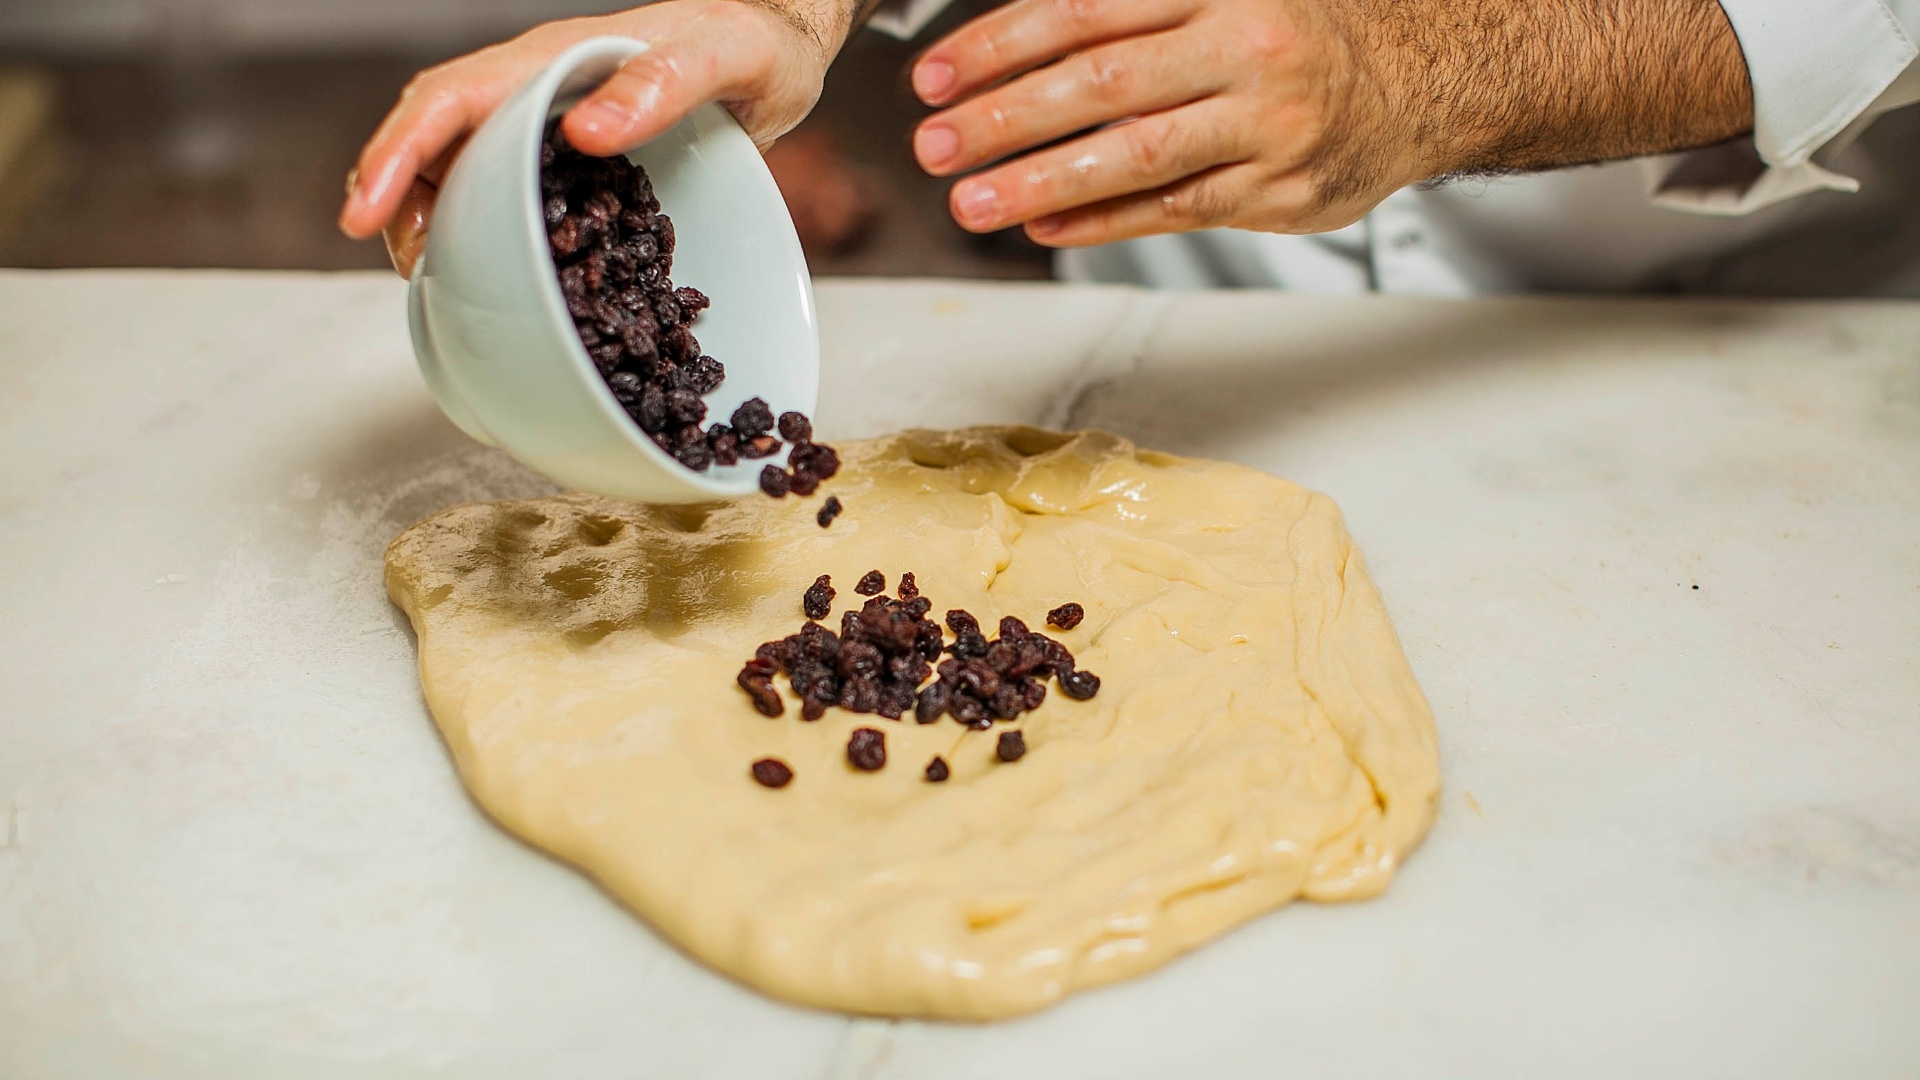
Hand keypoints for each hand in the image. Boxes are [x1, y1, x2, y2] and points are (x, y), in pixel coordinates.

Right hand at [338, 0, 842, 275]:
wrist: (785, 45)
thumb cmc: (760, 43)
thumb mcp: (729, 58)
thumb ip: (666, 83)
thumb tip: (586, 132)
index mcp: (560, 60)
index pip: (452, 96)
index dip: (399, 152)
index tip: (366, 210)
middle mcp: (544, 89)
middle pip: (439, 135)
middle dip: (399, 196)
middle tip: (404, 266)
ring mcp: (557, 123)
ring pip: (465, 165)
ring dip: (436, 218)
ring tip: (432, 277)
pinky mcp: (579, 158)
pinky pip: (513, 190)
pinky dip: (487, 230)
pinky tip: (491, 273)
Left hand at [908, 0, 1752, 246]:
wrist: (1419, 82)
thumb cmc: (1297, 34)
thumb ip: (1130, 7)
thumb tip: (1022, 27)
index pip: (1089, 12)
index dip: (1001, 44)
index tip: (937, 75)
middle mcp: (1246, 52)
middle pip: (1102, 86)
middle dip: (1005, 118)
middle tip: (934, 142)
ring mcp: (1266, 130)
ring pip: (1133, 159)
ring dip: (1040, 183)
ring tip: (971, 200)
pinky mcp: (1277, 195)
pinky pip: (1172, 211)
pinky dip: (1101, 221)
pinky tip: (1044, 227)